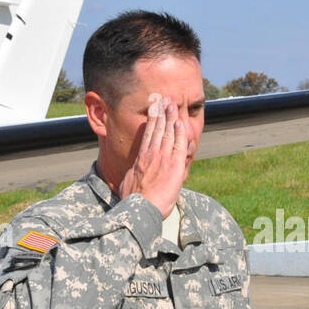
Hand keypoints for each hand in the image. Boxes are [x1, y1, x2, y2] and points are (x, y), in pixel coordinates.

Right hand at [119, 94, 188, 216]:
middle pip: (157, 129)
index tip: (153, 109)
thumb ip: (134, 176)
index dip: (151, 120)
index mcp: (141, 158)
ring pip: (168, 133)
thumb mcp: (128, 183)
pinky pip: (179, 145)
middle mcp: (151, 154)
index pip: (147, 135)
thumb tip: (133, 177)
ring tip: (172, 104)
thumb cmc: (133, 201)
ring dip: (170, 118)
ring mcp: (163, 158)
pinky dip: (179, 133)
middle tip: (163, 100)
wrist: (141, 208)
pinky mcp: (175, 165)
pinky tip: (180, 122)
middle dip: (161, 113)